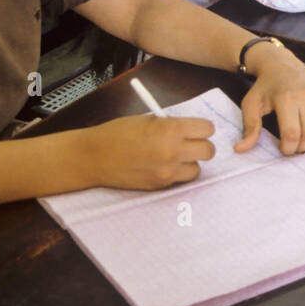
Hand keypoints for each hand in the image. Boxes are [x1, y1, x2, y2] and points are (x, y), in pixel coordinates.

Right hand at [80, 114, 215, 189]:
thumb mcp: (148, 120)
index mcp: (169, 129)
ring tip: (174, 155)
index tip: (195, 128)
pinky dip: (178, 172)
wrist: (95, 156)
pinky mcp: (161, 185)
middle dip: (201, 145)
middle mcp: (172, 151)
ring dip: (190, 161)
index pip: (207, 129)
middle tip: (190, 142)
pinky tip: (163, 165)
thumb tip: (191, 129)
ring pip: (198, 168)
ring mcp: (167, 171)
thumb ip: (171, 125)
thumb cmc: (118, 133)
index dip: (202, 128)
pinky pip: (182, 178)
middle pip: (209, 151)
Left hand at [236, 47, 304, 154]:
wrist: (281, 64)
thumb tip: (241, 149)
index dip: (287, 148)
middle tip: (293, 145)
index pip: (292, 134)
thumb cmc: (266, 86)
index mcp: (287, 98)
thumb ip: (249, 127)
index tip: (281, 148)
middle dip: (302, 148)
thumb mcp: (252, 104)